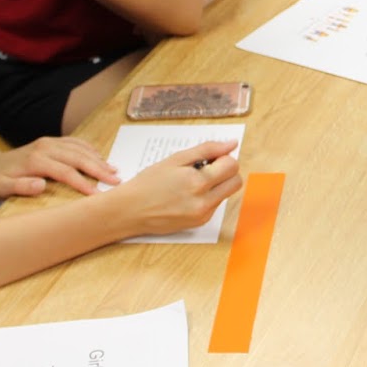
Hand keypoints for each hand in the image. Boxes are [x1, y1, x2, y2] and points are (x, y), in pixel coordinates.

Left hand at [0, 137, 116, 198]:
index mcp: (35, 160)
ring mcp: (49, 142)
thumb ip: (20, 187)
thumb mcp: (1, 189)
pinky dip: (89, 149)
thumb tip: (41, 185)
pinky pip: (75, 142)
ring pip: (79, 148)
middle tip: (116, 180)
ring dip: (97, 159)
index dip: (83, 183)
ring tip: (113, 170)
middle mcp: (45, 147)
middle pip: (78, 157)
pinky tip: (99, 157)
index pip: (65, 172)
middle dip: (98, 169)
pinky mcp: (51, 141)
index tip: (97, 195)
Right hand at [109, 140, 242, 235]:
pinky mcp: (200, 223)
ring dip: (218, 184)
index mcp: (198, 182)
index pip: (232, 166)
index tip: (210, 158)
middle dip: (226, 172)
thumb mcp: (176, 159)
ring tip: (192, 181)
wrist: (130, 210)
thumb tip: (232, 144)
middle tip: (207, 168)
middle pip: (236, 182)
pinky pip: (215, 205)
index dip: (224, 158)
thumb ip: (207, 149)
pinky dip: (208, 196)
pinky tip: (188, 194)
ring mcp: (203, 215)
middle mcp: (204, 202)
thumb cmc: (149, 182)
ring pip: (226, 194)